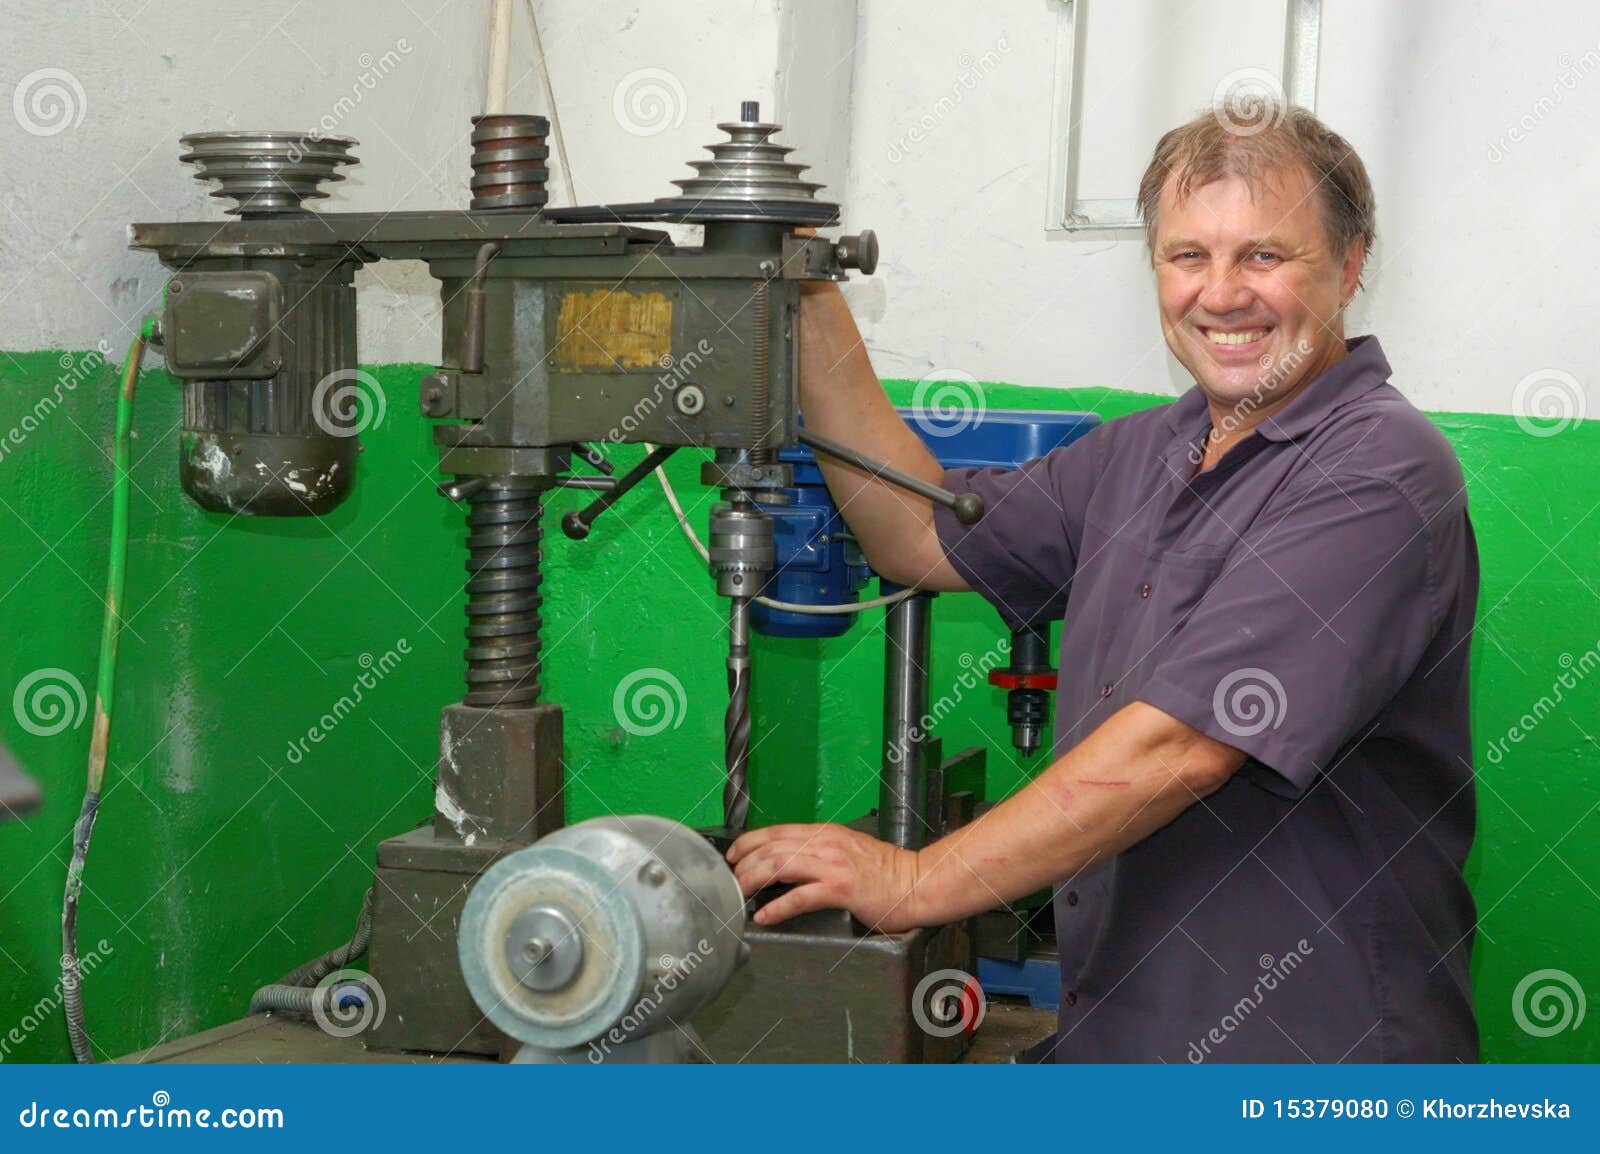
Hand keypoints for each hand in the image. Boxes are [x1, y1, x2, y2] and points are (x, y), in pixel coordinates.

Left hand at [726, 822, 924, 930]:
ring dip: (752, 880)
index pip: (775, 831)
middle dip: (743, 864)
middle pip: (770, 847)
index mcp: (824, 833)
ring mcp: (833, 864)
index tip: (733, 855)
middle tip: (731, 881)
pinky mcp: (842, 888)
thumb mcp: (847, 850)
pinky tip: (766, 916)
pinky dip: (777, 907)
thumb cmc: (886, 872)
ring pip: (778, 865)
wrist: (917, 883)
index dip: (748, 842)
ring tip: (739, 895)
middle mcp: (825, 844)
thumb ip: (819, 852)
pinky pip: (800, 896)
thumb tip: (789, 863)